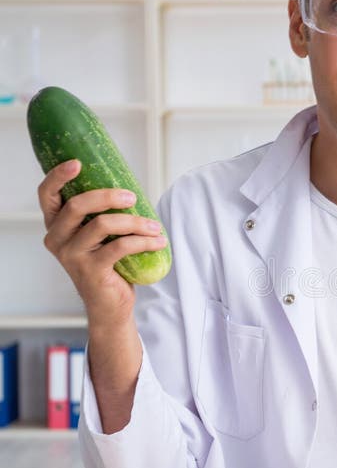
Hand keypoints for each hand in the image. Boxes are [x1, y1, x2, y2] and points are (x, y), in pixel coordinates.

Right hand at [38, 159, 166, 325]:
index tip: (77, 163)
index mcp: (56, 225)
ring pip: (102, 225)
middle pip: (77, 205)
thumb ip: (101, 213)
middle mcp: (57, 239)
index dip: (58, 176)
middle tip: (133, 197)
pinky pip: (120, 247)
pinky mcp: (91, 270)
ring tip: (156, 227)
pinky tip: (158, 241)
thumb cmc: (108, 264)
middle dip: (108, 196)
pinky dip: (143, 241)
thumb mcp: (100, 236)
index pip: (47, 195)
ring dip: (135, 222)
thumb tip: (130, 188)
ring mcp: (72, 256)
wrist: (110, 304)